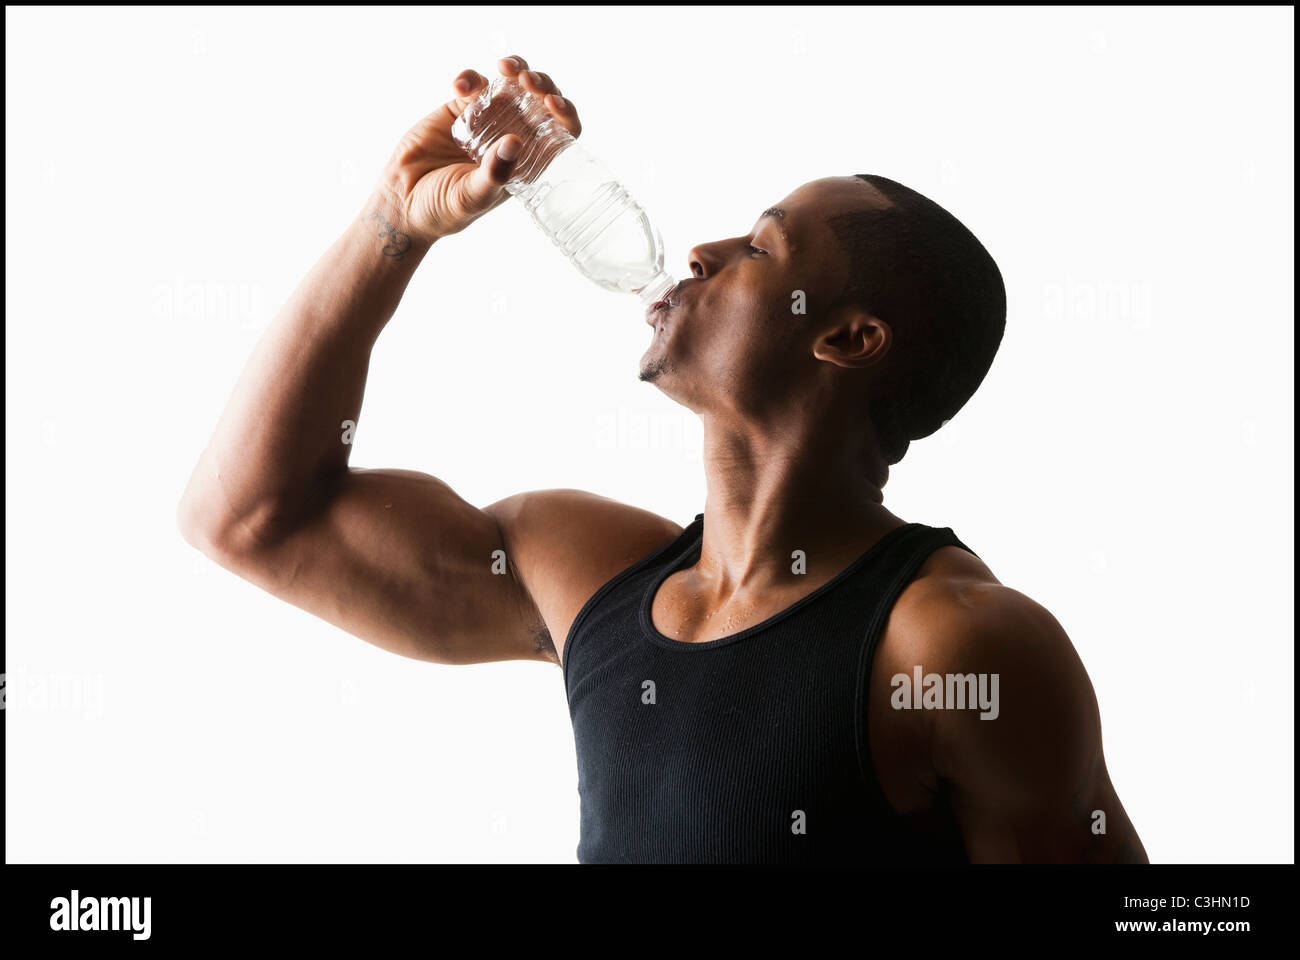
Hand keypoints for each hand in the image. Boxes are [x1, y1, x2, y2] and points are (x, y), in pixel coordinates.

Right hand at [373, 55, 581, 244]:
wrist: (401, 203)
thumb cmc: (442, 210)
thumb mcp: (471, 198)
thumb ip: (493, 174)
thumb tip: (514, 143)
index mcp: (526, 162)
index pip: (560, 134)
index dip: (564, 115)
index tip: (553, 104)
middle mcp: (512, 137)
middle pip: (541, 101)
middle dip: (541, 84)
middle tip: (528, 81)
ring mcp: (488, 120)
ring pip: (512, 84)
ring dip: (515, 70)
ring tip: (504, 69)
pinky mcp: (460, 108)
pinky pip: (475, 83)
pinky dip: (471, 78)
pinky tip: (460, 87)